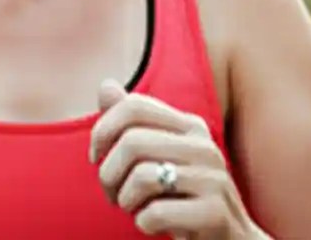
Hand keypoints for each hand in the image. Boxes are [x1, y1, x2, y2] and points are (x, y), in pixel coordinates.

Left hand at [89, 80, 259, 238]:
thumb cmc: (184, 199)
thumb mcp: (158, 158)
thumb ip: (132, 124)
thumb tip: (105, 85)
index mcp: (191, 126)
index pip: (134, 107)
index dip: (102, 130)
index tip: (95, 157)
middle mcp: (204, 146)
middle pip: (131, 142)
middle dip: (108, 174)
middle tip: (113, 195)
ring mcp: (213, 178)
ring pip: (142, 177)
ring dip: (125, 200)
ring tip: (134, 209)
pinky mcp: (215, 212)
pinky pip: (156, 213)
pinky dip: (143, 223)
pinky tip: (152, 225)